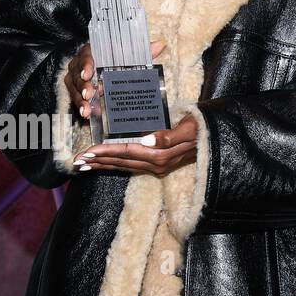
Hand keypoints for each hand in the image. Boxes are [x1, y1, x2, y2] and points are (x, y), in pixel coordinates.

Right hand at [66, 39, 166, 117]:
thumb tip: (160, 45)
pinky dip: (82, 106)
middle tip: (89, 95)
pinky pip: (76, 98)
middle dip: (83, 86)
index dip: (86, 65)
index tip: (89, 74)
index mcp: (91, 51)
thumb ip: (142, 51)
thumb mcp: (129, 54)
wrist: (106, 66)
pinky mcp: (75, 90)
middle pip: (78, 74)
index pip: (86, 56)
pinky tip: (88, 114)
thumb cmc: (117, 58)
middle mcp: (79, 64)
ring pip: (74, 88)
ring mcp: (76, 77)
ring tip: (87, 111)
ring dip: (80, 100)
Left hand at [75, 112, 197, 176]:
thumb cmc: (204, 127)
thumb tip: (146, 139)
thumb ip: (169, 135)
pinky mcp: (160, 166)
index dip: (105, 151)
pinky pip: (132, 167)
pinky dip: (116, 165)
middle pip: (121, 162)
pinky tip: (107, 164)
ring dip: (103, 166)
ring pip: (124, 167)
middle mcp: (157, 164)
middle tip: (76, 161)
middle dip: (98, 161)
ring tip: (85, 166)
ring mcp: (158, 167)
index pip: (126, 152)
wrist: (219, 137)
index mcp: (161, 154)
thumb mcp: (189, 127)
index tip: (86, 151)